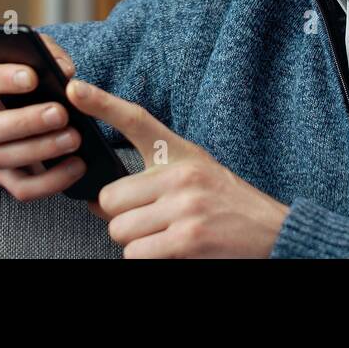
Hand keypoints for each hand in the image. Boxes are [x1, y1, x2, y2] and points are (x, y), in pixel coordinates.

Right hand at [0, 33, 86, 200]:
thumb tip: (65, 71)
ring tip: (75, 138)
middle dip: (26, 121)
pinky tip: (78, 165)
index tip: (32, 77)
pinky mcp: (6, 177)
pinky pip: (22, 188)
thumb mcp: (39, 57)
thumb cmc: (34, 78)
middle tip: (60, 113)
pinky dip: (51, 181)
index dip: (0, 79)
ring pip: (4, 158)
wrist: (33, 106)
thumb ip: (49, 54)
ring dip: (41, 150)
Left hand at [66, 79, 289, 257]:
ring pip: (120, 230)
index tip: (75, 89)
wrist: (273, 232)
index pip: (136, 120)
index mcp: (181, 152)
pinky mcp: (188, 239)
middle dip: (121, 218)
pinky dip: (146, 259)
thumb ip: (150, 179)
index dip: (102, 103)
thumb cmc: (226, 205)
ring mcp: (185, 207)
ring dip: (135, 243)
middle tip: (149, 222)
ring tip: (165, 237)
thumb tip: (98, 201)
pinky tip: (171, 252)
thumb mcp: (194, 174)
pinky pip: (136, 254)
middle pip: (110, 199)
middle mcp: (181, 175)